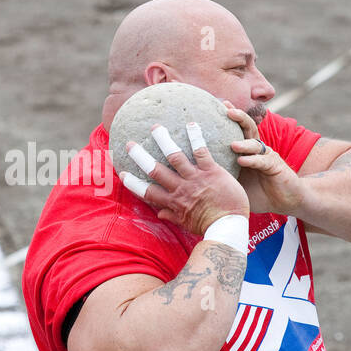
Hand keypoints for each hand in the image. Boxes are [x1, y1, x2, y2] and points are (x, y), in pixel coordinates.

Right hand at [119, 122, 248, 235]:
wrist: (229, 226)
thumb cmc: (210, 226)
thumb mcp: (187, 224)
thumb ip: (173, 216)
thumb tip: (159, 214)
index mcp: (173, 202)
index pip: (147, 192)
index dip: (133, 183)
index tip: (121, 173)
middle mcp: (180, 188)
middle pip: (155, 170)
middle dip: (141, 157)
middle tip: (130, 144)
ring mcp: (195, 178)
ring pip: (175, 156)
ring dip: (164, 140)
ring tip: (155, 128)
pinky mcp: (211, 171)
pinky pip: (201, 151)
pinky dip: (195, 137)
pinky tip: (190, 124)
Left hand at [223, 101, 305, 215]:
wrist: (285, 199)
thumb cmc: (258, 192)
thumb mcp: (235, 182)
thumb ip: (221, 175)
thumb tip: (196, 173)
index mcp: (246, 150)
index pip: (236, 129)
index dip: (228, 117)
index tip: (215, 105)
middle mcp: (257, 149)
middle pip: (247, 128)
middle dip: (238, 117)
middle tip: (226, 110)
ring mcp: (267, 156)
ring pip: (255, 143)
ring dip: (244, 143)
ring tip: (232, 144)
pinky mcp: (275, 166)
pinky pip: (262, 161)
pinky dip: (252, 160)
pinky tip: (242, 160)